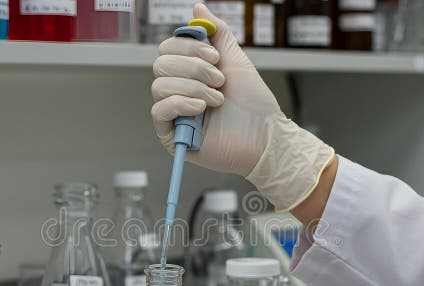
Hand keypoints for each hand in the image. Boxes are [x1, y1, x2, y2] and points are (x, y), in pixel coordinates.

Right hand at [151, 4, 334, 210]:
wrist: (265, 136)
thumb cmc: (254, 103)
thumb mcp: (235, 60)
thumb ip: (217, 33)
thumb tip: (198, 7)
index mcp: (190, 71)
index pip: (168, 48)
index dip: (189, 46)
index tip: (215, 56)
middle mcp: (179, 90)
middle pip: (161, 64)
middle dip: (194, 68)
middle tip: (219, 80)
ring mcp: (174, 112)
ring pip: (159, 85)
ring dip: (193, 88)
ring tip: (218, 99)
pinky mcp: (172, 135)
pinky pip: (158, 110)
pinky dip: (180, 103)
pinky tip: (201, 109)